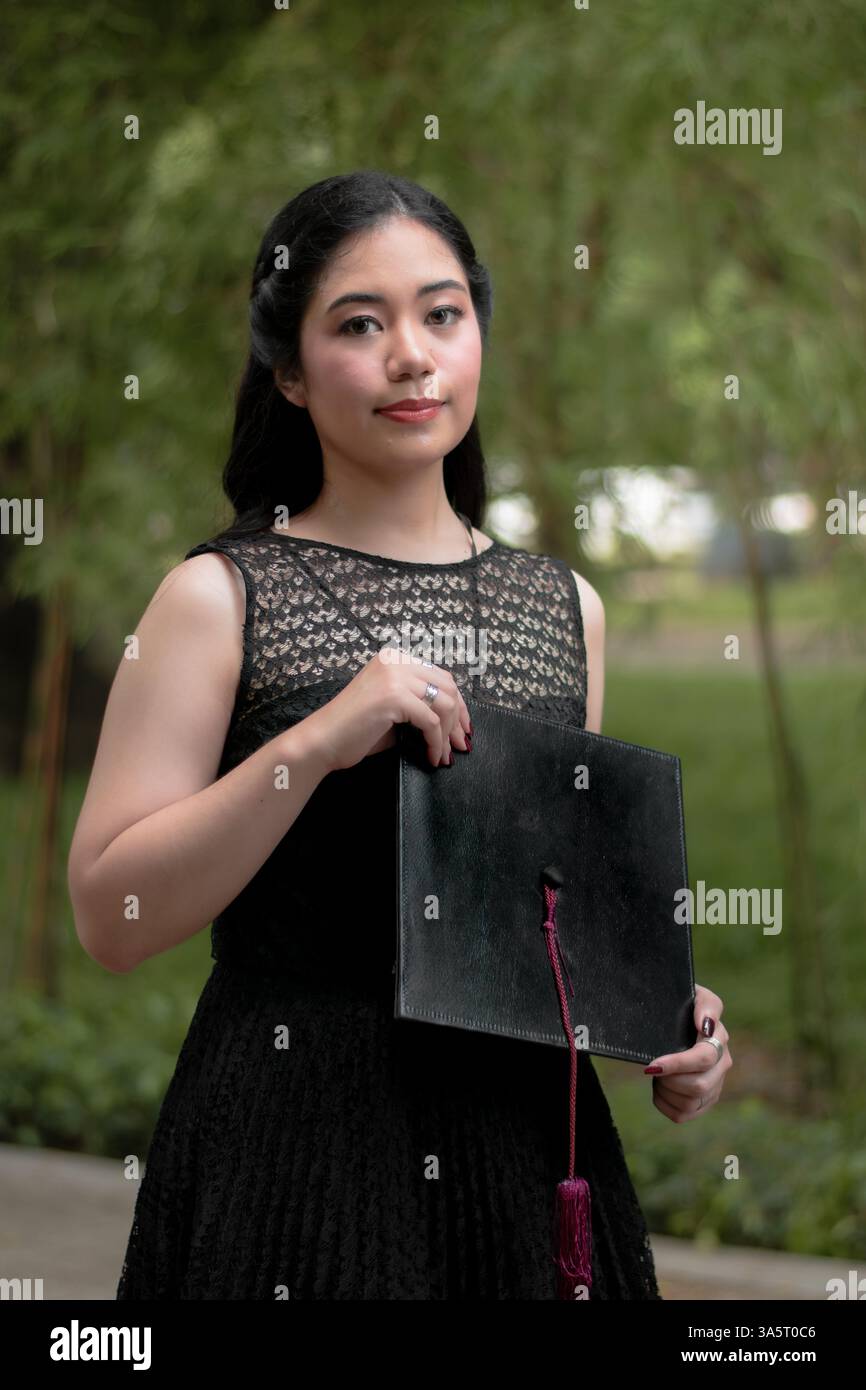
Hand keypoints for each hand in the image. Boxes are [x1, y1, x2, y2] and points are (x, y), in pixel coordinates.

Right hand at [303, 646, 471, 772]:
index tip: (463, 729)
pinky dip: (435, 742)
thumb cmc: (353, 731)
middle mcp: (395, 661)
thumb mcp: (391, 708)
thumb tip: (454, 720)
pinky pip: (431, 721)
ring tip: (443, 756)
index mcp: (394, 659)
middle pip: (448, 687)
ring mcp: (394, 676)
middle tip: (459, 745)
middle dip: (459, 719)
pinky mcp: (394, 696)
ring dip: (448, 734)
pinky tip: (431, 757)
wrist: (322, 741)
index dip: (458, 704)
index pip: (440, 676)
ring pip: (444, 703)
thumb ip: (418, 703)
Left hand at [643, 983, 731, 1121]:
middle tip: (653, 1068)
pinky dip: (664, 1104)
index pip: (703, 1059)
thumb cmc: (684, 1005)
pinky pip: (682, 1115)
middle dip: (670, 1079)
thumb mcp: (696, 995)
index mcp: (719, 1040)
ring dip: (666, 1091)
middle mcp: (721, 1066)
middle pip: (698, 1086)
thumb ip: (707, 1005)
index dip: (677, 1065)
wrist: (676, 1019)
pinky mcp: (702, 1102)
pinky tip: (661, 1088)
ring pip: (690, 1104)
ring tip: (657, 1075)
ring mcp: (713, 1086)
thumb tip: (706, 1025)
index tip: (653, 1065)